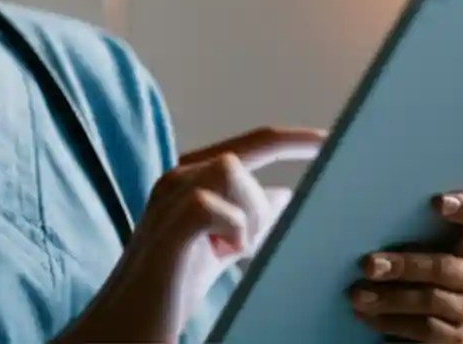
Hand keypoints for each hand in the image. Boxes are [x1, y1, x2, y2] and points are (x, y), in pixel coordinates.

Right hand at [56, 126, 325, 342]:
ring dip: (246, 215)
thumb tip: (285, 195)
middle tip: (240, 249)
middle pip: (246, 156)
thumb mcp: (221, 248)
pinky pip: (215, 204)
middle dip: (260, 202)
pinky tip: (217, 256)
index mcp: (189, 178)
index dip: (296, 138)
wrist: (126, 327)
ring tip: (228, 253)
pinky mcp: (168, 225)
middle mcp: (175, 177)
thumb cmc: (169, 289)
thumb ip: (249, 219)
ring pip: (231, 170)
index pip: (255, 142)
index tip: (336, 141)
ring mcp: (168, 197)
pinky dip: (230, 231)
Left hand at [347, 192, 462, 342]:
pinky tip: (368, 317)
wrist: (405, 321)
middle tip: (367, 265)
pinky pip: (424, 329)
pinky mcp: (454, 336)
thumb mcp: (403, 250)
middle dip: (402, 266)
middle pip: (443, 266)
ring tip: (357, 296)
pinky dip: (391, 322)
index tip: (437, 202)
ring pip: (430, 299)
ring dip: (389, 298)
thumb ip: (400, 235)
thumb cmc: (400, 274)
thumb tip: (364, 223)